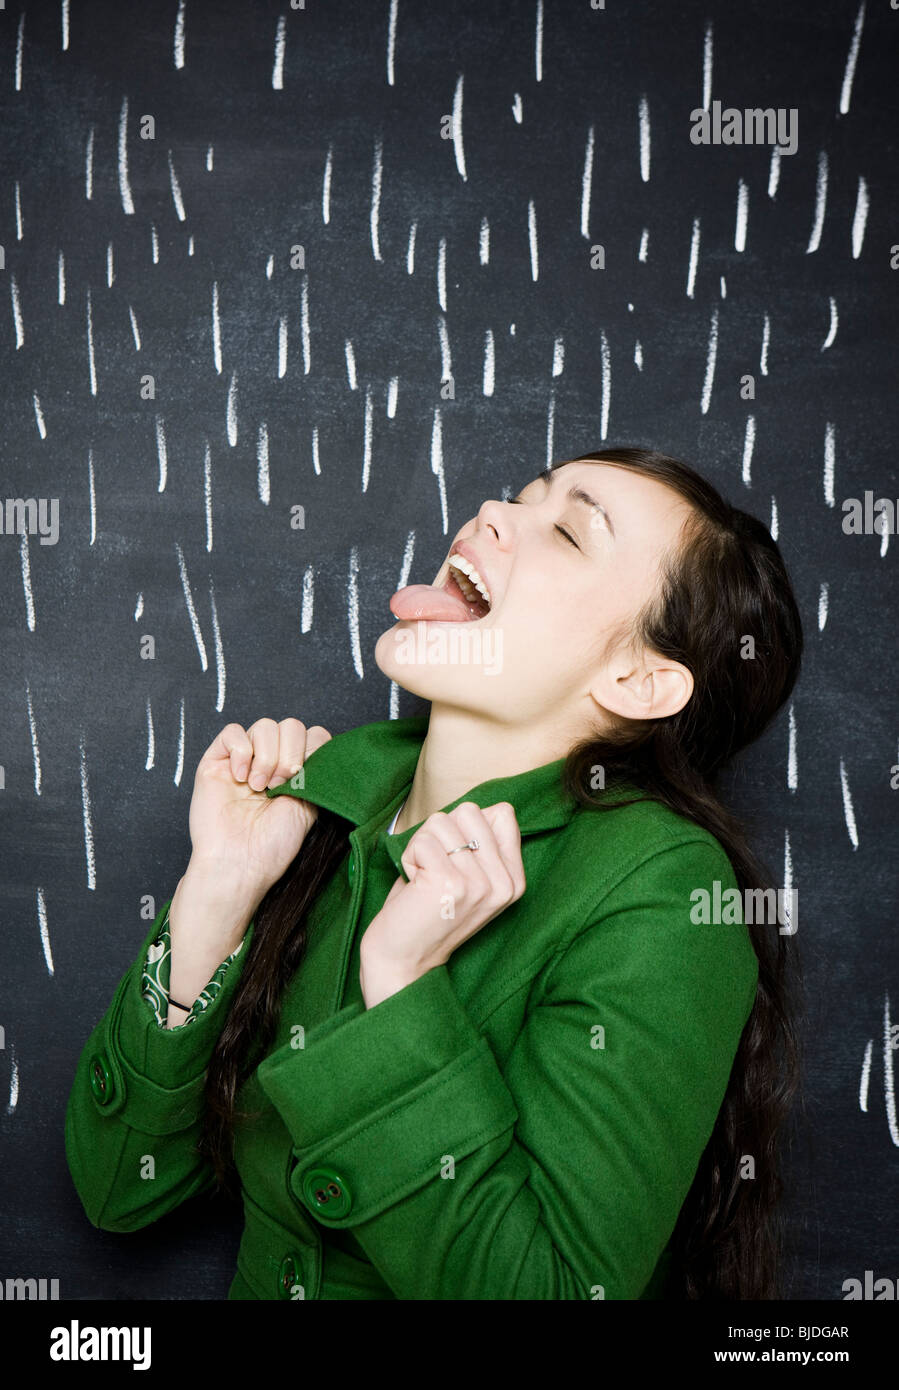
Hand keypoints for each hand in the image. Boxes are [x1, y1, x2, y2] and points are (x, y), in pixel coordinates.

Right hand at [184, 717, 330, 907]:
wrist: (239, 863)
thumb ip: (316, 770)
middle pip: (291, 725)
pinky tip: (240, 776)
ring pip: (265, 725)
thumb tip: (321, 740)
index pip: (313, 735)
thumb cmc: (273, 844)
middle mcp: (271, 761)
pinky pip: (232, 731)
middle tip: (279, 785)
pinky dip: (240, 750)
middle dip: (290, 754)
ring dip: (266, 756)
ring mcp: (243, 760)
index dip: (312, 749)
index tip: (304, 779)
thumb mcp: (309, 804)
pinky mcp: (216, 761)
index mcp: (296, 772)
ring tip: (259, 787)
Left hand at [359, 801, 525, 1007]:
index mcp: (514, 880)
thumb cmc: (427, 911)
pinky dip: (408, 858)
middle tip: (435, 871)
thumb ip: (483, 843)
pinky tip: (414, 885)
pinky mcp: (450, 883)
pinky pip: (422, 839)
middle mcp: (504, 882)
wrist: (404, 961)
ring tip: (424, 879)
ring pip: (442, 822)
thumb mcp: (470, 878)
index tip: (456, 862)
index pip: (502, 813)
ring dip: (421, 846)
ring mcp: (480, 883)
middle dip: (441, 834)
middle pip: (470, 811)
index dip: (466, 828)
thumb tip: (490, 807)